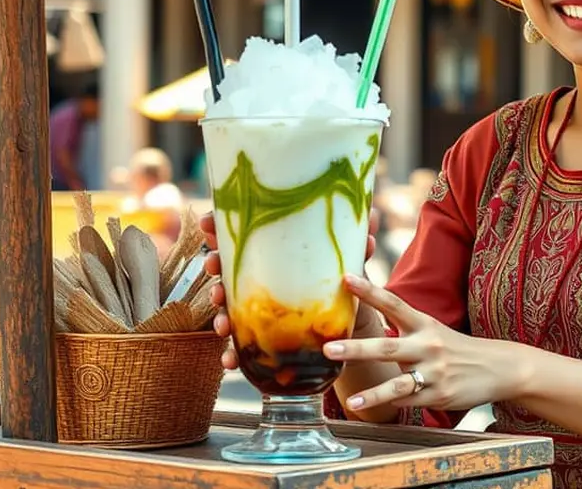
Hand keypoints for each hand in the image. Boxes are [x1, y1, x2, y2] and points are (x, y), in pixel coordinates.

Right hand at [201, 208, 380, 369]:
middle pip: (225, 267)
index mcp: (273, 254)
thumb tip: (374, 218)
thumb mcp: (350, 266)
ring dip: (218, 314)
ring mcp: (255, 307)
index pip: (239, 234)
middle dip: (214, 265)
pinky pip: (240, 346)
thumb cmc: (342, 285)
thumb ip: (358, 247)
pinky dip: (232, 355)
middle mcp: (258, 278)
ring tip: (221, 324)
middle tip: (212, 265)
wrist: (347, 325)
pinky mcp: (261, 336)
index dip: (218, 226)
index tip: (207, 222)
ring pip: (226, 307)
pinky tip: (230, 363)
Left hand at [323, 275, 514, 412]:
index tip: (346, 279)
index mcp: (424, 324)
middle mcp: (428, 346)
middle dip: (357, 348)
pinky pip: (408, 401)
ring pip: (398, 383)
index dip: (369, 291)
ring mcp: (434, 372)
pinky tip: (367, 407)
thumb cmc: (455, 348)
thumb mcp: (432, 329)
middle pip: (387, 347)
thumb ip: (403, 324)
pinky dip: (389, 403)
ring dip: (373, 393)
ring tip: (351, 400)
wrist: (498, 367)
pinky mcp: (440, 395)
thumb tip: (371, 313)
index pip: (392, 304)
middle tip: (329, 348)